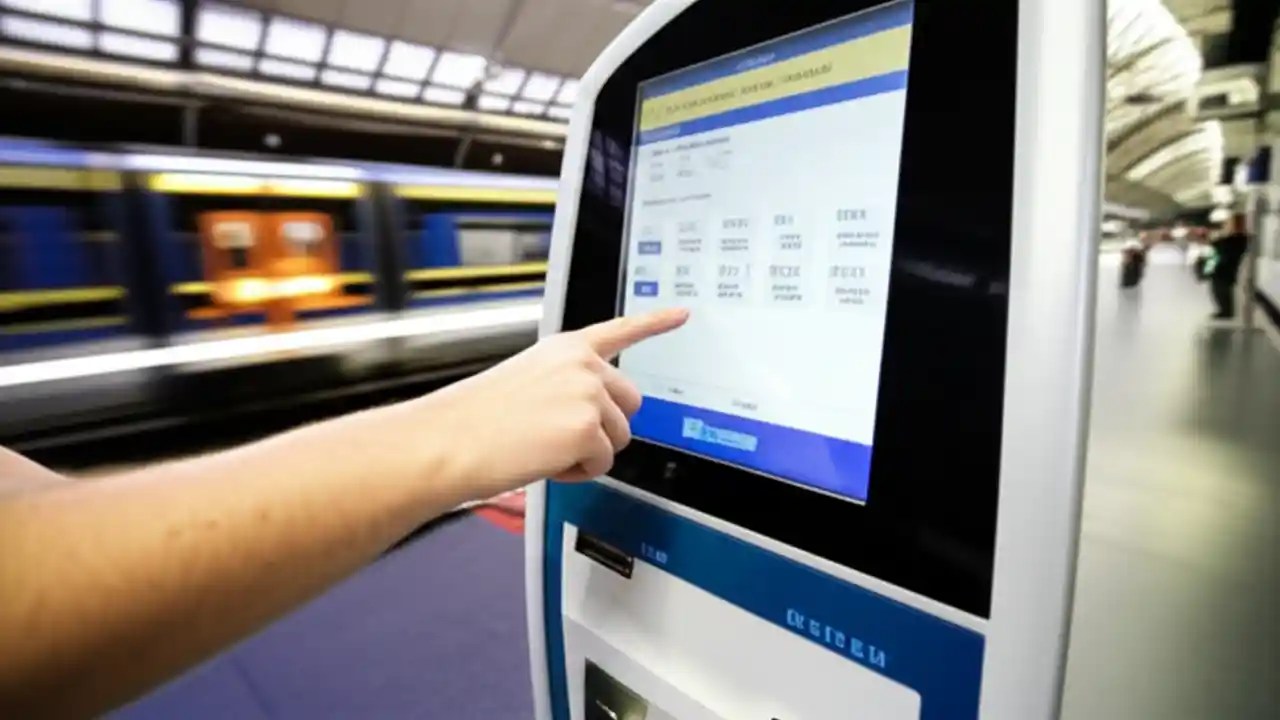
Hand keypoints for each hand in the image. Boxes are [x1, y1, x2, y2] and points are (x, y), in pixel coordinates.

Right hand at [420, 308, 688, 497]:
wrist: (449, 440)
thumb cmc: (476, 420)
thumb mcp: (529, 382)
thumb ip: (569, 384)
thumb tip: (595, 411)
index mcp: (567, 349)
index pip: (621, 330)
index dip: (656, 322)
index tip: (683, 313)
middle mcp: (584, 365)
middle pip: (631, 404)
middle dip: (604, 426)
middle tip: (559, 435)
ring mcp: (589, 394)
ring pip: (619, 438)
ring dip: (588, 452)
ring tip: (542, 446)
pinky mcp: (588, 428)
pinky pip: (603, 464)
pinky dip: (578, 473)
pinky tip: (543, 460)